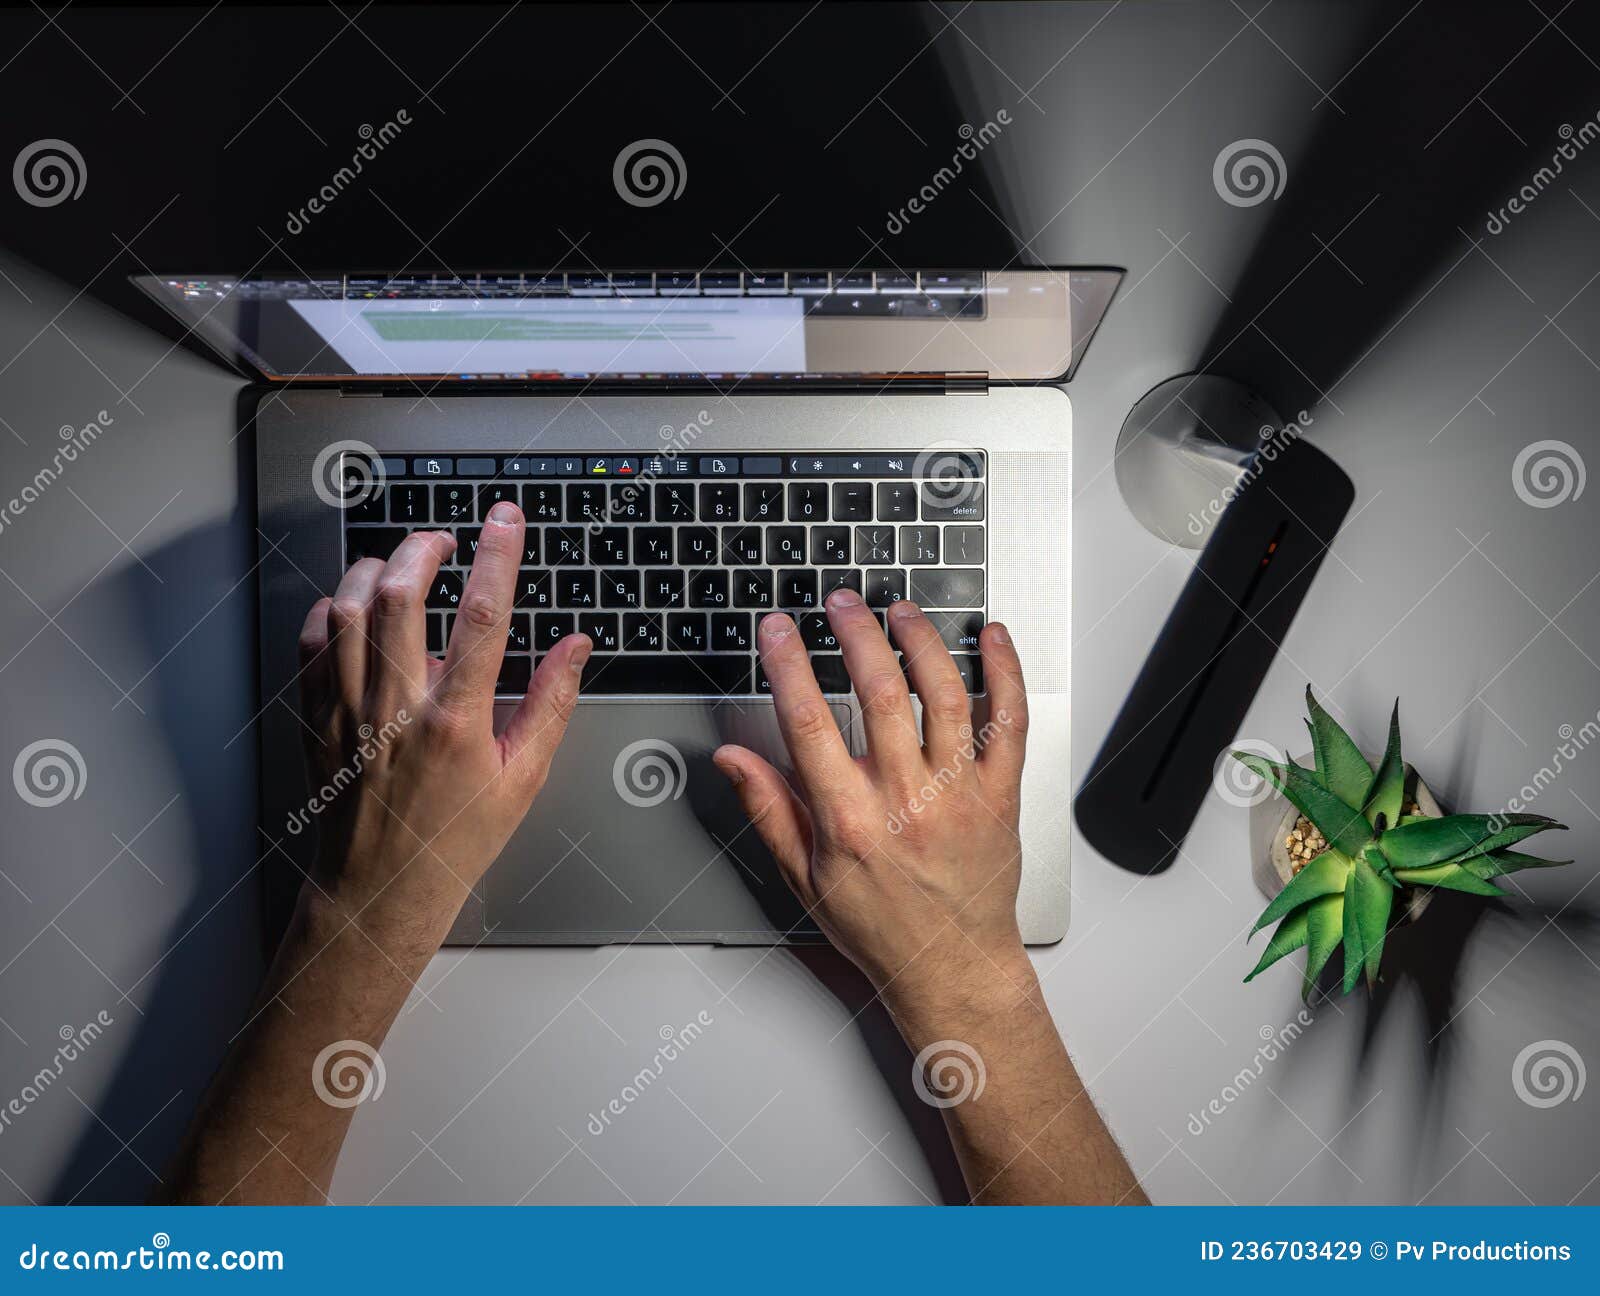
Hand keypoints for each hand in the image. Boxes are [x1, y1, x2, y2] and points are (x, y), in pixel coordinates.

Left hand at [296, 502, 589, 942]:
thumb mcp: (523, 777)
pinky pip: (311, 643)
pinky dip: (331, 610)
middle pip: (401, 594)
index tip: (505, 520)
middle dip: (424, 548)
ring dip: (374, 570)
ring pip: (347, 608)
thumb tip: (575, 647)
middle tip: (444, 540)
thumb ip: (550, 703)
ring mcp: (347, 711)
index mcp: (455, 720)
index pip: (482, 615)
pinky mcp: (315, 719)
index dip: (497, 555)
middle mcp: (396, 708)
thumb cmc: (455, 840)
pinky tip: (353, 608)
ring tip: (399, 566)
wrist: (381, 890)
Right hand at [712, 589, 1031, 1013]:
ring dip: (921, 642)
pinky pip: (1010, 723)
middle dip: (856, 635)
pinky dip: (1005, 673)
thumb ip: (768, 807)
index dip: (789, 667)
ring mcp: (959, 794)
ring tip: (900, 611)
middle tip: (842, 602)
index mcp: (850, 820)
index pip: (809, 724)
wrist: (952, 966)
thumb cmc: (880, 926)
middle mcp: (906, 800)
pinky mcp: (1000, 795)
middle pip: (881, 695)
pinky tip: (990, 638)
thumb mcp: (803, 876)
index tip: (779, 629)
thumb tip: (731, 757)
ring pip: (945, 697)